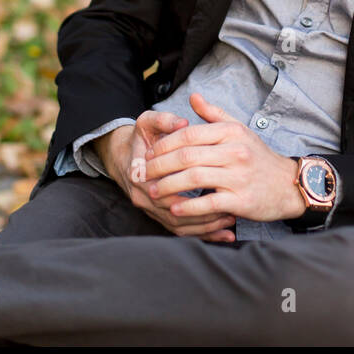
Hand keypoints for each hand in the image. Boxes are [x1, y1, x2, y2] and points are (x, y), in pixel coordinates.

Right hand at [97, 111, 237, 241]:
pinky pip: (180, 231)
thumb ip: (164, 120)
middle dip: (204, 212)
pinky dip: (202, 233)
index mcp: (140, 173)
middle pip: (175, 212)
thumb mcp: (147, 123)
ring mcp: (149, 210)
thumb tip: (183, 122)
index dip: (191, 188)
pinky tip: (223, 233)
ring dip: (205, 225)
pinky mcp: (157, 217)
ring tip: (230, 220)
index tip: (218, 183)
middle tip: (231, 207)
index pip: (166, 186)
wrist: (123, 156)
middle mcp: (143, 196)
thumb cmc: (140, 139)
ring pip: (179, 226)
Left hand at [143, 92, 306, 222]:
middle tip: (144, 173)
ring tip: (153, 191)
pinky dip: (189, 206)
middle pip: (186, 156)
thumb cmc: (258, 157)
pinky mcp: (242, 200)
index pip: (189, 134)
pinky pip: (209, 203)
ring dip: (168, 186)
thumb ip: (214, 114)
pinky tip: (174, 208)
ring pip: (193, 179)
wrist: (288, 185)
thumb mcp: (239, 130)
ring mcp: (238, 177)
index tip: (150, 154)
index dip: (165, 144)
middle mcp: (234, 152)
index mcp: (230, 133)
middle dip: (159, 166)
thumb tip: (193, 97)